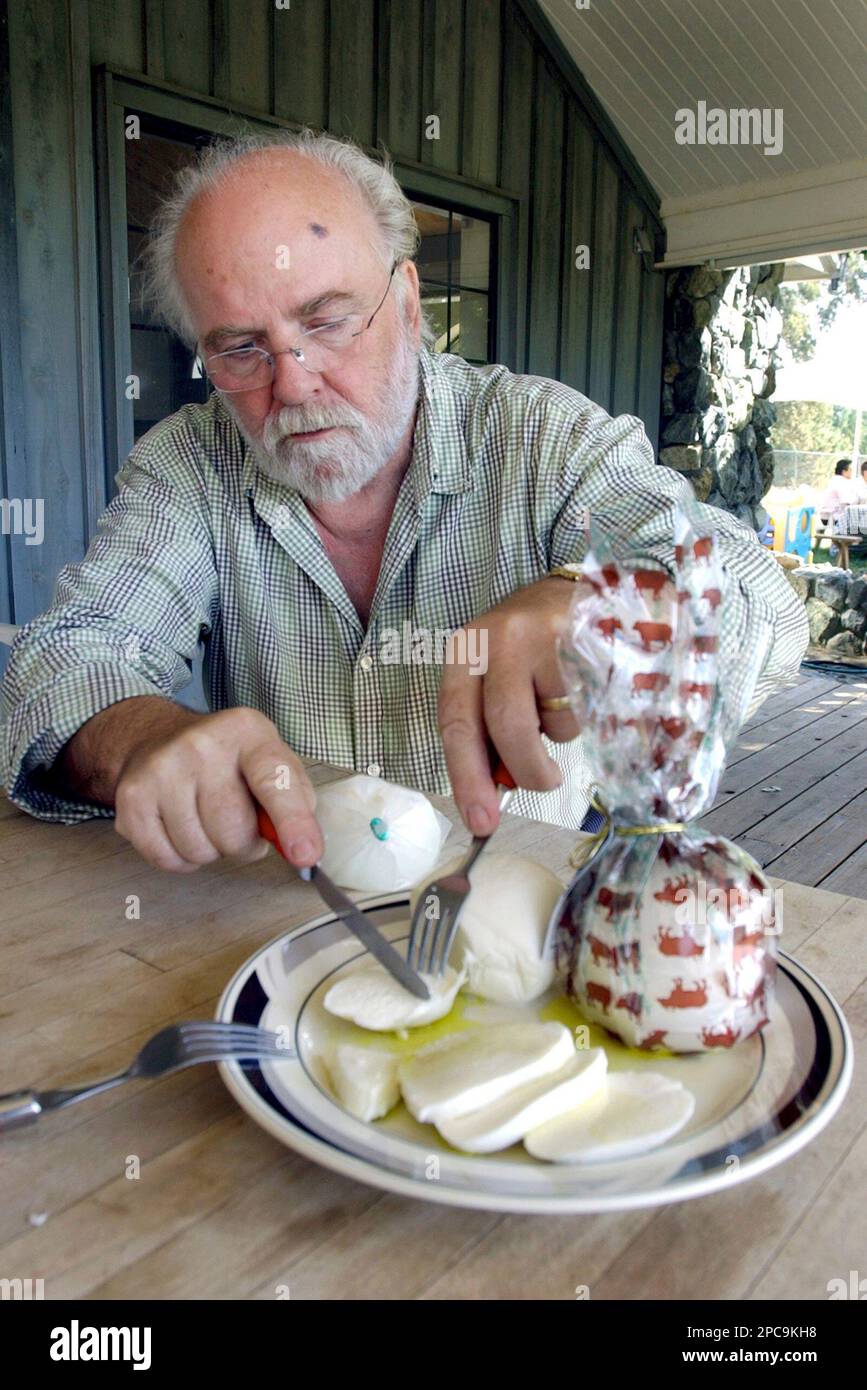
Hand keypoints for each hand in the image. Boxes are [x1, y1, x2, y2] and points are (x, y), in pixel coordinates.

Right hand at [113, 707, 322, 872]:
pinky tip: (183, 829)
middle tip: (238, 822)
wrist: (159, 739)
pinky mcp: (132, 798)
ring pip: (200, 850)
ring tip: (207, 819)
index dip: (292, 821)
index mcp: (247, 732)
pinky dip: (182, 858)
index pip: (273, 780)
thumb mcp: (271, 761)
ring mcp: (161, 770)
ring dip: (211, 850)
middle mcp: (200, 745)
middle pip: (233, 831)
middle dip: (242, 842)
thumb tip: (303, 851)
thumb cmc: (227, 760)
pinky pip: (167, 859)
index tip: (305, 854)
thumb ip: (296, 802)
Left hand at [437, 575, 588, 837]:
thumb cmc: (528, 650)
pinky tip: (582, 687)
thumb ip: (489, 731)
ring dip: (560, 734)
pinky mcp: (584, 638)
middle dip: (524, 768)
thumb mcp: (496, 680)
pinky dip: (584, 714)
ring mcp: (542, 635)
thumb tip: (493, 793)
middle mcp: (497, 639)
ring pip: (553, 718)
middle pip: (504, 723)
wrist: (574, 591)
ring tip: (561, 707)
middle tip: (541, 786)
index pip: (456, 722)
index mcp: (464, 653)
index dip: (467, 777)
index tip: (479, 821)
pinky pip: (586, 704)